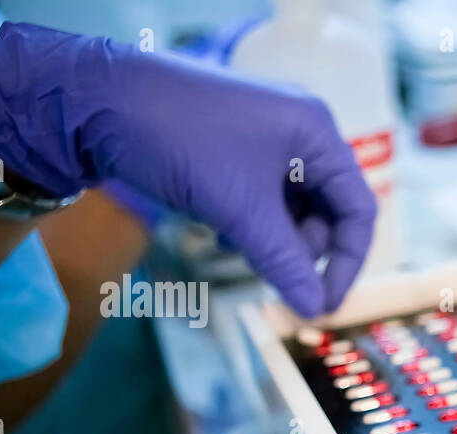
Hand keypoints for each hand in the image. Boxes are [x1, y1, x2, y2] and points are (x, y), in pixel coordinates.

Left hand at [0, 23, 375, 315]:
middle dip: (306, 250)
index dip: (348, 261)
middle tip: (276, 276)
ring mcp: (267, 138)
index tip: (325, 303)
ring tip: (240, 247)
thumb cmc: (182, 142)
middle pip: (328, 210)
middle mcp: (300, 132)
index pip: (358, 208)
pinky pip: (265, 199)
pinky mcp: (236, 149)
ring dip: (276, 239)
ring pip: (294, 209)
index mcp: (316, 133)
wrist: (98, 102)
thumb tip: (314, 307)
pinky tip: (223, 231)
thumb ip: (285, 262)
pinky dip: (253, 224)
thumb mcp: (242, 210)